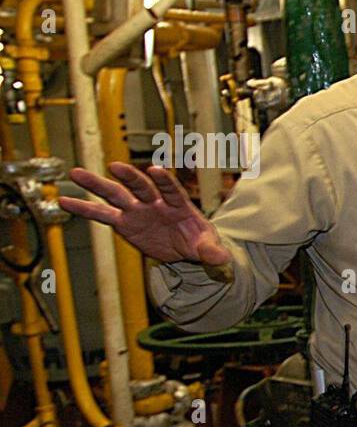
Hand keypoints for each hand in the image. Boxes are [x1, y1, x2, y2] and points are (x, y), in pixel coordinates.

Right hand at [58, 163, 230, 266]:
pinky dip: (84, 208)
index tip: (155, 170)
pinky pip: (102, 215)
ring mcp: (138, 210)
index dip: (164, 180)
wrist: (186, 248)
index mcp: (179, 204)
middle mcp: (155, 202)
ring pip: (117, 195)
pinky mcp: (124, 222)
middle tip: (116, 167)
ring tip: (77, 174)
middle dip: (130, 178)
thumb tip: (222, 260)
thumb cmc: (199, 241)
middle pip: (141, 187)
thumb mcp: (208, 247)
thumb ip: (212, 251)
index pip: (172, 190)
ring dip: (98, 185)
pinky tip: (64, 201)